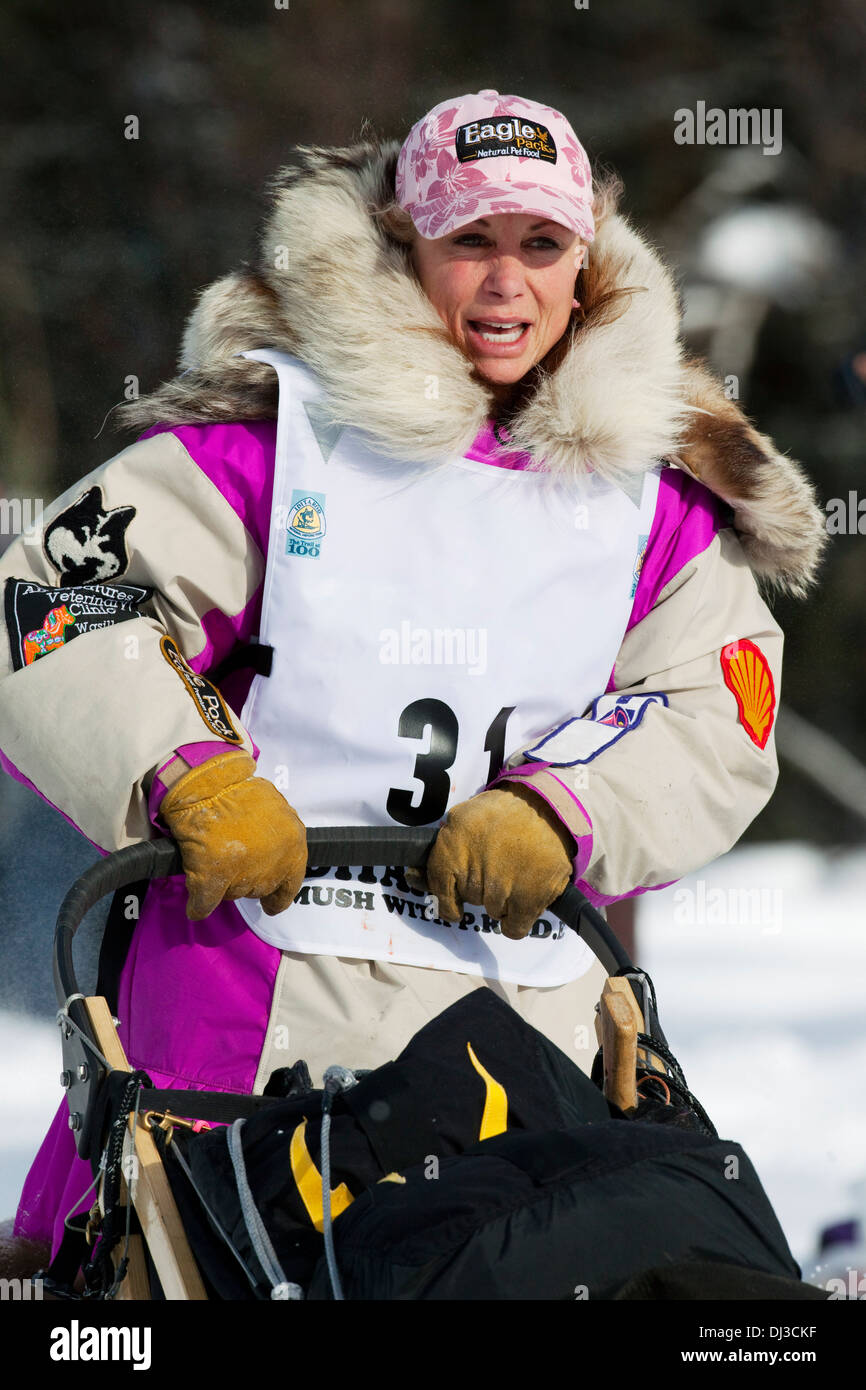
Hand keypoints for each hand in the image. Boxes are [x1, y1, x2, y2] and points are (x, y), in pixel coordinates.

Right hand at [159, 750, 307, 919]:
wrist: (209, 785)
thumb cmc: (241, 792)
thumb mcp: (277, 810)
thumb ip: (280, 836)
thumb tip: (273, 850)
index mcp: (294, 847)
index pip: (290, 884)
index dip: (279, 896)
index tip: (272, 905)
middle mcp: (274, 865)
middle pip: (260, 888)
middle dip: (248, 881)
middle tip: (234, 863)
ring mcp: (244, 875)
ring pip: (233, 892)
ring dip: (225, 884)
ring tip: (215, 857)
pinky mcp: (214, 878)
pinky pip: (206, 901)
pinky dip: (200, 905)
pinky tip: (196, 906)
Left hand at [415, 782, 575, 939]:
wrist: (548, 807)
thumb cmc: (505, 812)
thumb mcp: (464, 820)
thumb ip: (441, 850)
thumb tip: (414, 877)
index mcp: (450, 847)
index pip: (439, 889)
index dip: (447, 898)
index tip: (454, 902)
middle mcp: (472, 872)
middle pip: (470, 898)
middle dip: (482, 886)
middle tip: (499, 865)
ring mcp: (500, 889)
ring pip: (492, 911)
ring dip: (502, 899)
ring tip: (517, 871)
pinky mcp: (528, 900)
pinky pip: (513, 928)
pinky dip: (517, 920)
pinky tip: (524, 900)